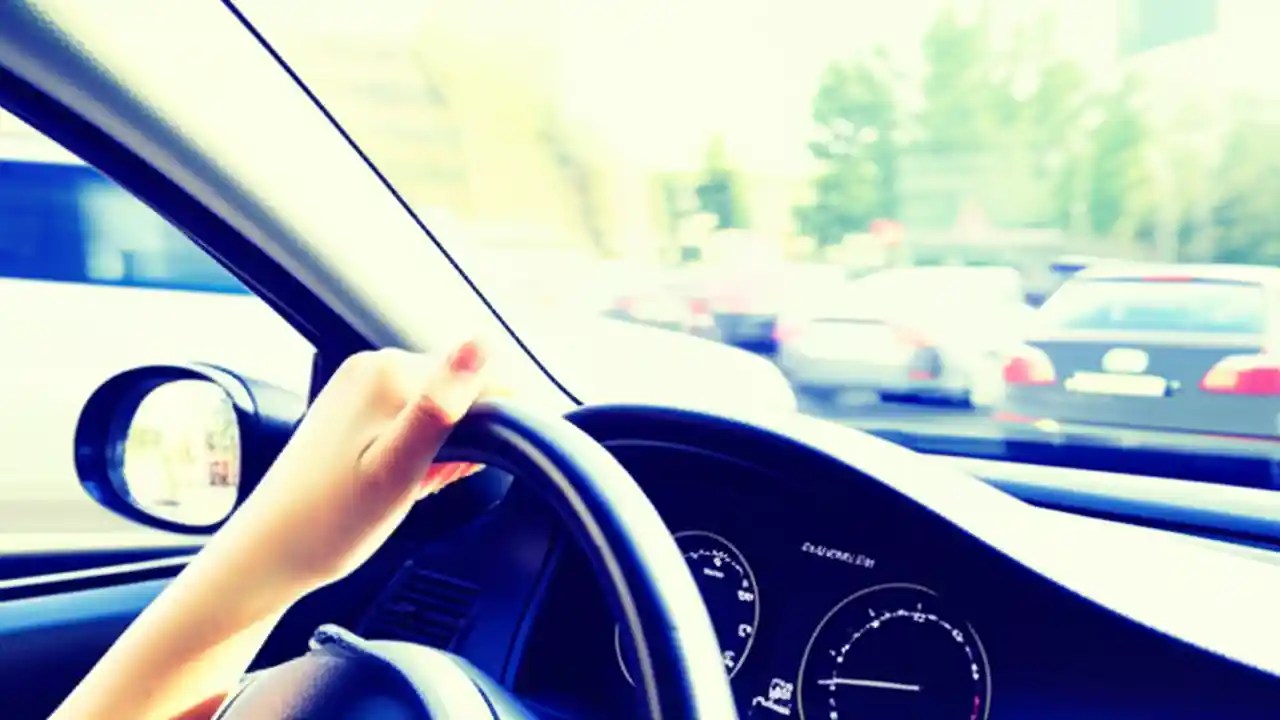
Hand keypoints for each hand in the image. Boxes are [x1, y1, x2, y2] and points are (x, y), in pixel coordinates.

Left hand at [210, 341, 488, 598]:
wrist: (273, 549)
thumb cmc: (333, 521)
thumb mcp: (398, 468)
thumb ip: (441, 406)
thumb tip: (481, 344)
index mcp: (389, 372)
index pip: (482, 377)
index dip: (489, 427)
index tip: (464, 466)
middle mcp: (375, 365)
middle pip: (461, 390)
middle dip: (464, 438)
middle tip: (429, 481)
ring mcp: (362, 384)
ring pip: (440, 405)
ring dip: (442, 446)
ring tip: (410, 482)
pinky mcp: (356, 405)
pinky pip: (412, 416)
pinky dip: (420, 448)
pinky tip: (399, 477)